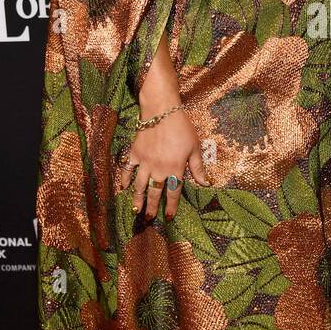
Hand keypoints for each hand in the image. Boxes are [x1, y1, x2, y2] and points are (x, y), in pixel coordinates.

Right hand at [118, 105, 210, 219]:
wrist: (161, 110)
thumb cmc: (182, 127)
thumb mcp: (195, 147)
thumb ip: (198, 167)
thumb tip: (206, 183)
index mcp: (175, 169)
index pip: (173, 193)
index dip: (171, 206)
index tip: (168, 217)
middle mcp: (158, 169)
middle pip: (154, 193)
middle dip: (152, 207)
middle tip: (149, 219)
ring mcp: (144, 162)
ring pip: (139, 185)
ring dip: (137, 199)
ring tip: (136, 210)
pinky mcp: (134, 153)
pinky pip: (127, 169)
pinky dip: (125, 179)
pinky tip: (123, 188)